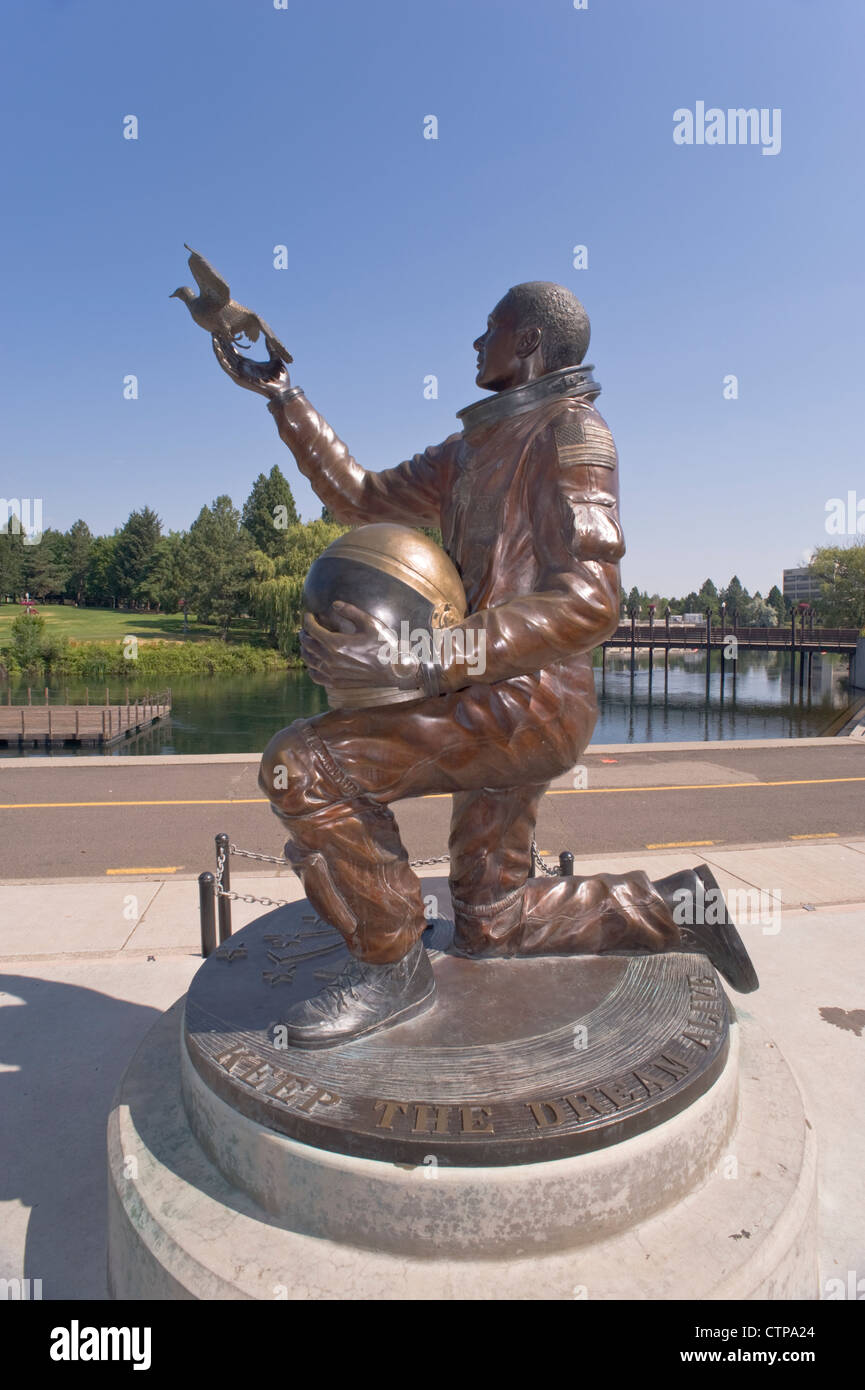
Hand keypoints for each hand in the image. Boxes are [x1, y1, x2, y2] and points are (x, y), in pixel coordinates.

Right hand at [211, 334, 291, 397]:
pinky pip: (227, 367)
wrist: (282, 390)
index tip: (223, 332)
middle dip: (220, 343)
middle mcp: (241, 368)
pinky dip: (221, 358)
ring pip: (224, 359)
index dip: (228, 343)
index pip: (233, 352)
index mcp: (248, 364)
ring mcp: (239, 374)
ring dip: (218, 349)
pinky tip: (217, 349)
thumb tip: (269, 338)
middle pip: (227, 354)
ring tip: (214, 337)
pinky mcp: (239, 378)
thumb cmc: (280, 377)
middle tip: (215, 331)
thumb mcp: (275, 359)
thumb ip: (271, 348)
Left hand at [300, 602, 419, 690]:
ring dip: (305, 649)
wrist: (394, 670)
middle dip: (304, 633)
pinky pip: (315, 676)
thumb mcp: (369, 623)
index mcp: (335, 643)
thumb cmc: (384, 645)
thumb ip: (350, 611)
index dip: (307, 619)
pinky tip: (314, 662)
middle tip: (307, 627)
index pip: (311, 629)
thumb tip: (334, 604)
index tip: (309, 615)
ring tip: (308, 642)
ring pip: (308, 660)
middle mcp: (330, 660)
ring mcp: (332, 673)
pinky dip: (311, 667)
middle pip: (307, 644)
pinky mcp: (336, 683)